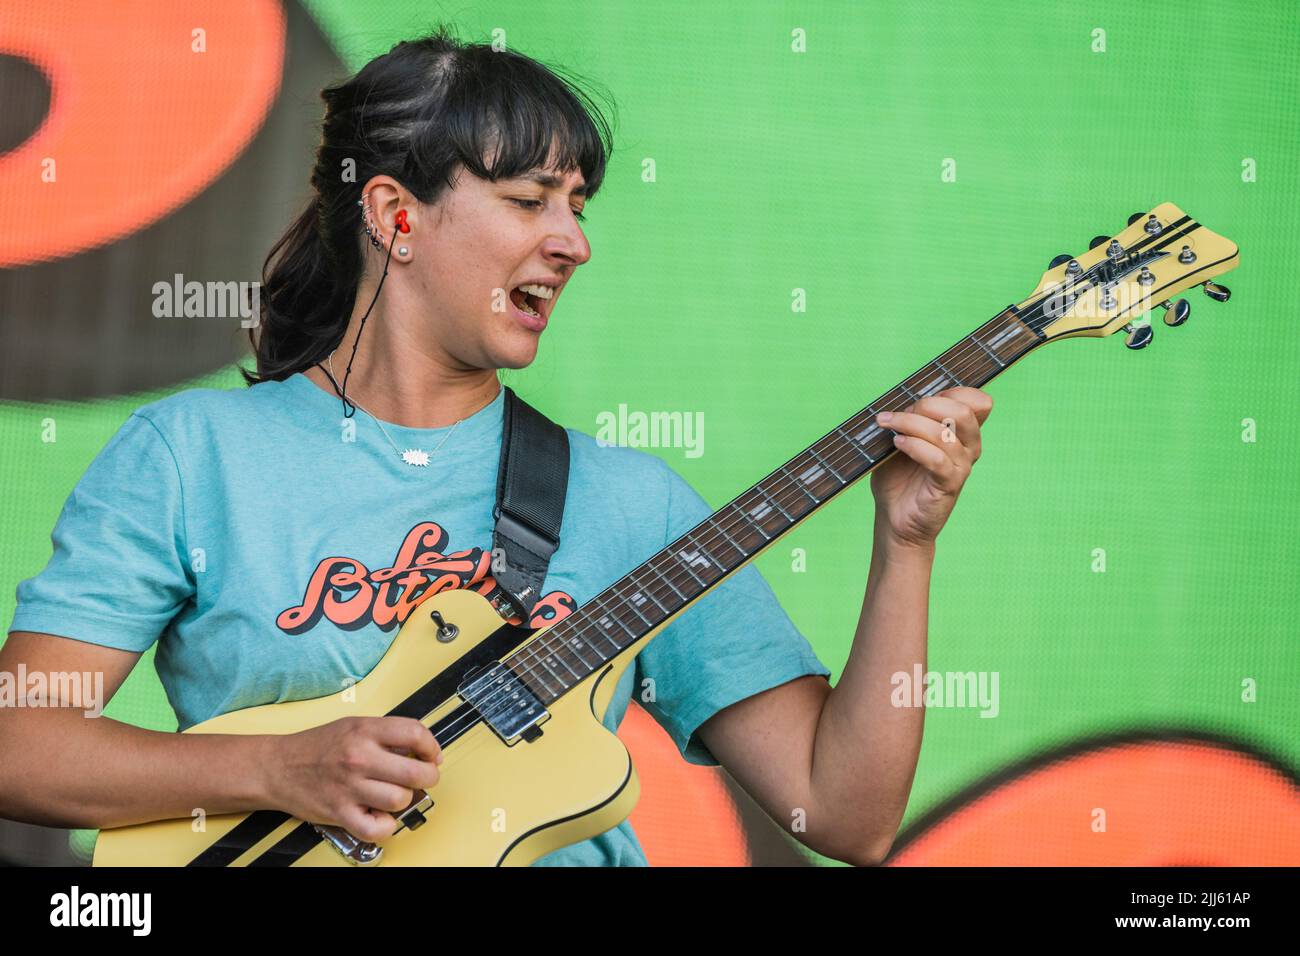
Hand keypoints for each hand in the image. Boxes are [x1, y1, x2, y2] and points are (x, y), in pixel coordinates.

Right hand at [265, 716, 442, 844]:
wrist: (277, 766)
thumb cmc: (316, 747)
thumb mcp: (353, 726)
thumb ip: (385, 734)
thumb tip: (420, 748)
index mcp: (364, 731)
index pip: (415, 734)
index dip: (432, 747)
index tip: (432, 755)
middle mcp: (359, 758)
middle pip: (416, 772)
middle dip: (429, 777)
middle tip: (424, 777)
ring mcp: (349, 787)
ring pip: (400, 800)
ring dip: (404, 800)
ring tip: (394, 794)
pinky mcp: (339, 812)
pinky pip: (376, 828)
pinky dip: (385, 826)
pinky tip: (380, 815)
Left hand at [868, 387, 992, 549]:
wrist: (896, 519)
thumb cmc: (898, 478)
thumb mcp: (902, 440)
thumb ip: (908, 419)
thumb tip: (902, 400)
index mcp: (962, 433)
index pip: (976, 401)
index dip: (950, 392)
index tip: (916, 399)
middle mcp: (969, 447)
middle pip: (964, 411)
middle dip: (927, 405)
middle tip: (899, 414)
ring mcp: (962, 466)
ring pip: (946, 433)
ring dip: (911, 424)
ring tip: (888, 427)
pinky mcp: (950, 485)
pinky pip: (937, 458)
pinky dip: (915, 446)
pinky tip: (898, 444)